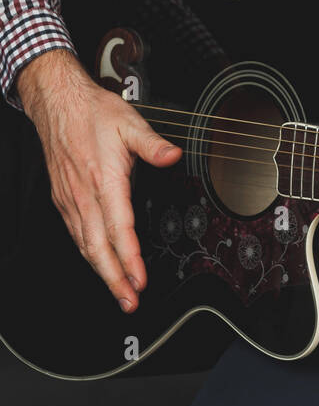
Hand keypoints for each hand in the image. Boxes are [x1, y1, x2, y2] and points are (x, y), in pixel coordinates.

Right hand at [17, 49, 181, 312]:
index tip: (139, 278)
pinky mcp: (64, 199)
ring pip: (85, 246)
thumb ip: (153, 144)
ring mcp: (71, 200)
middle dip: (114, 280)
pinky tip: (98, 262)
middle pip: (98, 248)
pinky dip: (89, 254)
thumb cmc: (93, 113)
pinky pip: (76, 235)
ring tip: (118, 292)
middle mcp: (84, 195)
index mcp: (104, 179)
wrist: (58, 104)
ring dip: (101, 272)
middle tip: (130, 302)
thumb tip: (173, 156)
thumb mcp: (130, 122)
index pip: (118, 228)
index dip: (129, 257)